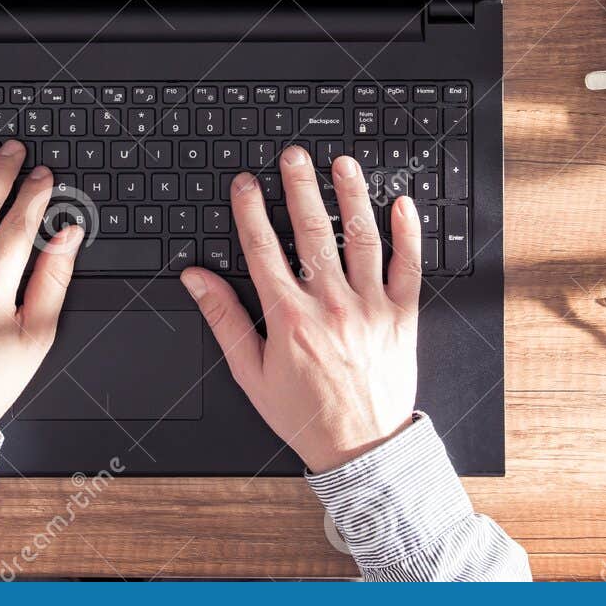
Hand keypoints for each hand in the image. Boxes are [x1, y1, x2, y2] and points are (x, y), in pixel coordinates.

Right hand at [180, 146, 420, 471]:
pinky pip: (408, 266)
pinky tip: (401, 203)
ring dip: (350, 195)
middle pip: (312, 232)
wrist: (363, 449)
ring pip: (361, 238)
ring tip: (342, 164)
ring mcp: (371, 308)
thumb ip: (225, 319)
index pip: (264, 249)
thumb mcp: (251, 372)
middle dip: (299, 187)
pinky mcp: (403, 316)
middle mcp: (331, 306)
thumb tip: (197, 279)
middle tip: (293, 156)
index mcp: (290, 318)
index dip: (250, 210)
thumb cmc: (306, 414)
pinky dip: (407, 232)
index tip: (245, 184)